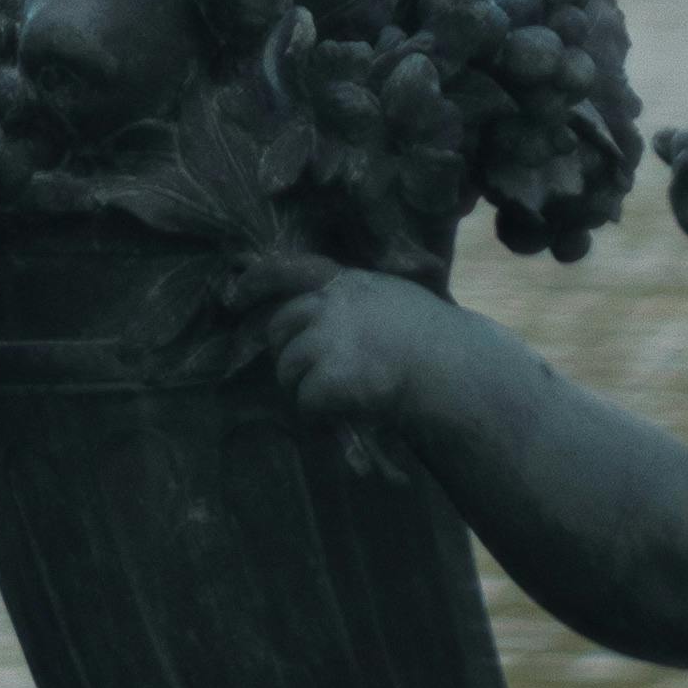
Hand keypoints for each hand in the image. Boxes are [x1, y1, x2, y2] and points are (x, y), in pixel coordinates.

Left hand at [234, 257, 455, 430]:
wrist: (452, 371)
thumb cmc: (435, 339)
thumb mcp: (395, 298)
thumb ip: (361, 300)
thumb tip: (330, 309)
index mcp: (348, 283)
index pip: (288, 269)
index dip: (256, 282)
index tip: (234, 296)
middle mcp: (329, 305)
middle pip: (281, 327)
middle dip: (287, 353)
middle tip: (304, 375)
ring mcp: (325, 340)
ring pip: (288, 368)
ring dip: (302, 388)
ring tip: (329, 400)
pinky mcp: (327, 377)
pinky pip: (305, 400)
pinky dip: (316, 415)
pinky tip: (336, 418)